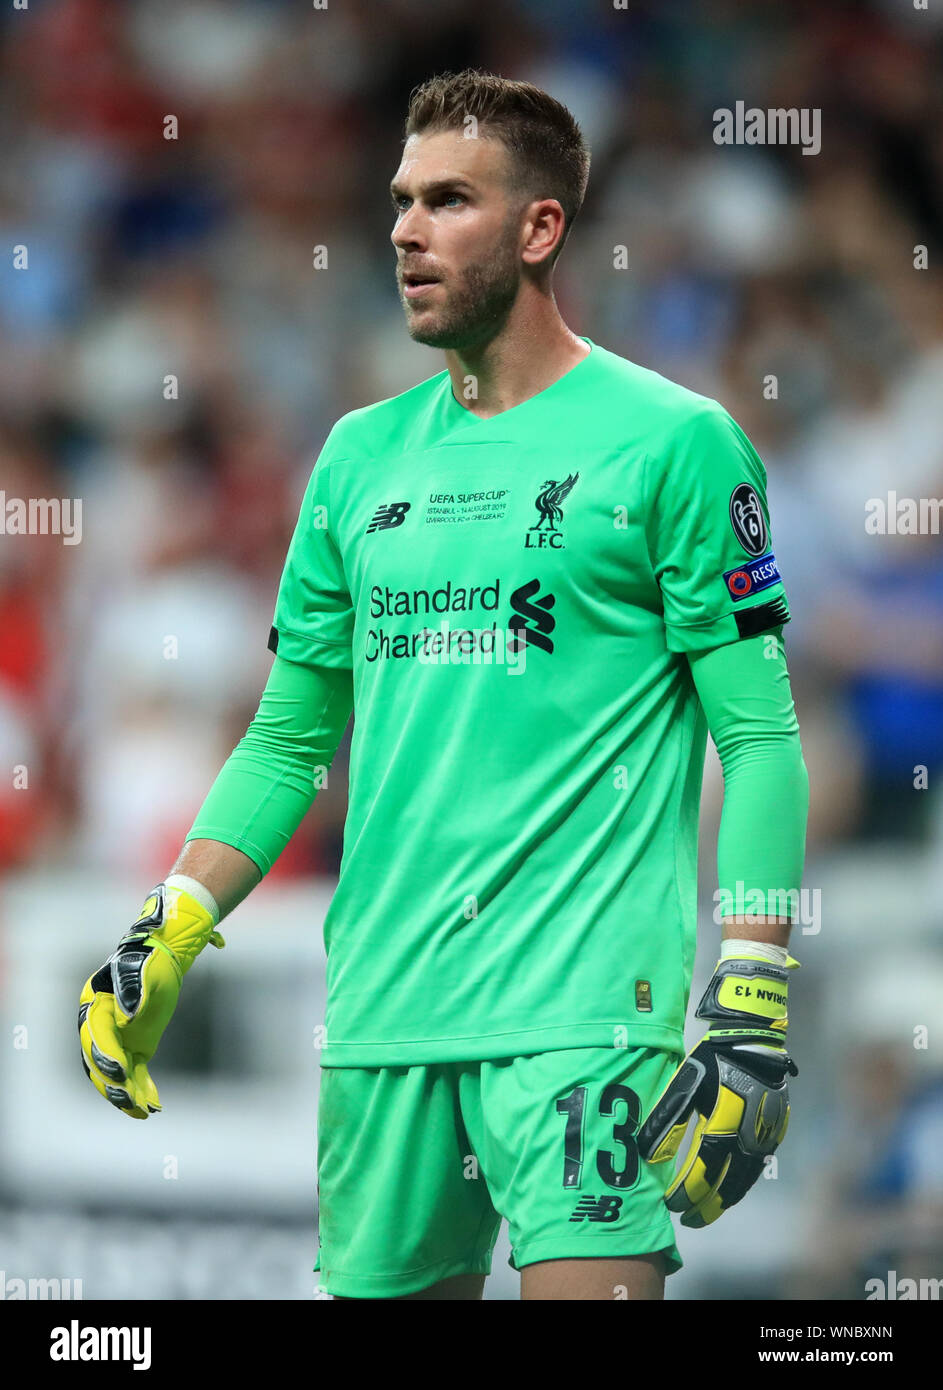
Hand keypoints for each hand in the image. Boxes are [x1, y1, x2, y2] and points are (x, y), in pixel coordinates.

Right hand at [78, 882, 223, 1118]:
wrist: (158, 959)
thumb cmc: (145, 961)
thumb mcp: (140, 970)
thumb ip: (133, 992)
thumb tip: (127, 1018)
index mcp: (93, 1007)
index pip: (97, 1037)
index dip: (107, 1055)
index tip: (121, 1070)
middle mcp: (99, 1028)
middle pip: (99, 1062)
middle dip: (113, 1084)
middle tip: (129, 1100)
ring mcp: (116, 1041)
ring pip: (115, 1074)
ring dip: (126, 1095)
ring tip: (142, 1112)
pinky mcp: (134, 1048)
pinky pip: (134, 1074)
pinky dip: (142, 1090)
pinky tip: (153, 1106)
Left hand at [637, 950, 798, 1226]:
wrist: (756, 1038)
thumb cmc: (714, 1057)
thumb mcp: (685, 1081)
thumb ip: (667, 1118)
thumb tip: (646, 1154)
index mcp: (726, 1119)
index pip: (704, 1168)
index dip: (687, 1191)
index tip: (670, 1205)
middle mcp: (750, 1133)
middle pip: (728, 1183)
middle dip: (707, 1206)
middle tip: (688, 1220)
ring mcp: (767, 1134)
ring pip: (746, 1179)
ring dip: (725, 1199)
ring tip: (706, 1212)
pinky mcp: (776, 1131)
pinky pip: (757, 1166)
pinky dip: (741, 1182)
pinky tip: (728, 1188)